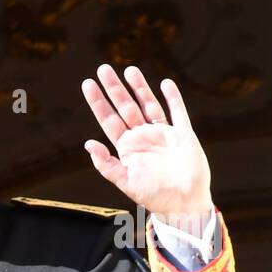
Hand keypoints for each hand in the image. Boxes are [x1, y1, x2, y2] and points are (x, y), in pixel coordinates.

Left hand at [81, 64, 212, 218]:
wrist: (182, 203)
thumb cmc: (152, 196)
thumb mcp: (124, 181)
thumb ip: (106, 164)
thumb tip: (88, 144)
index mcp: (126, 147)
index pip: (108, 119)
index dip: (98, 102)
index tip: (88, 84)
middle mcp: (142, 137)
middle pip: (125, 107)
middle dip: (114, 88)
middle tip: (103, 69)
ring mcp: (162, 134)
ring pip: (148, 104)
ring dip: (140, 88)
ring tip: (129, 70)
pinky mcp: (183, 134)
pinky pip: (177, 112)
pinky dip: (172, 98)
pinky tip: (165, 83)